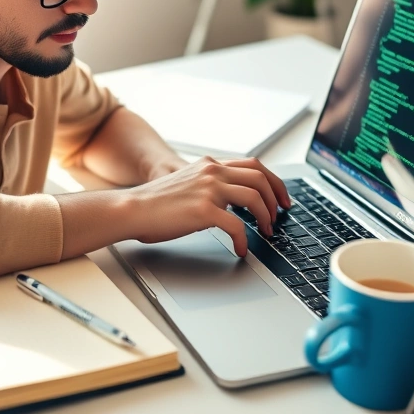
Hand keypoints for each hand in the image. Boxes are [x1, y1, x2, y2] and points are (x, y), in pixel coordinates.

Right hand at [121, 156, 291, 256]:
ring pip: (255, 199)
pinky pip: (237, 226)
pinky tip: (241, 249)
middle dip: (276, 199)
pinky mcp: (204, 210)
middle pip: (261, 178)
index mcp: (211, 164)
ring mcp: (209, 189)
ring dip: (266, 217)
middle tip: (278, 217)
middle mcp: (213, 171)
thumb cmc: (155, 203)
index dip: (274, 182)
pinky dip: (244, 240)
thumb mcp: (188, 182)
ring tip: (265, 233)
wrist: (132, 209)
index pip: (255, 165)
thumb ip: (210, 184)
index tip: (281, 198)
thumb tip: (234, 201)